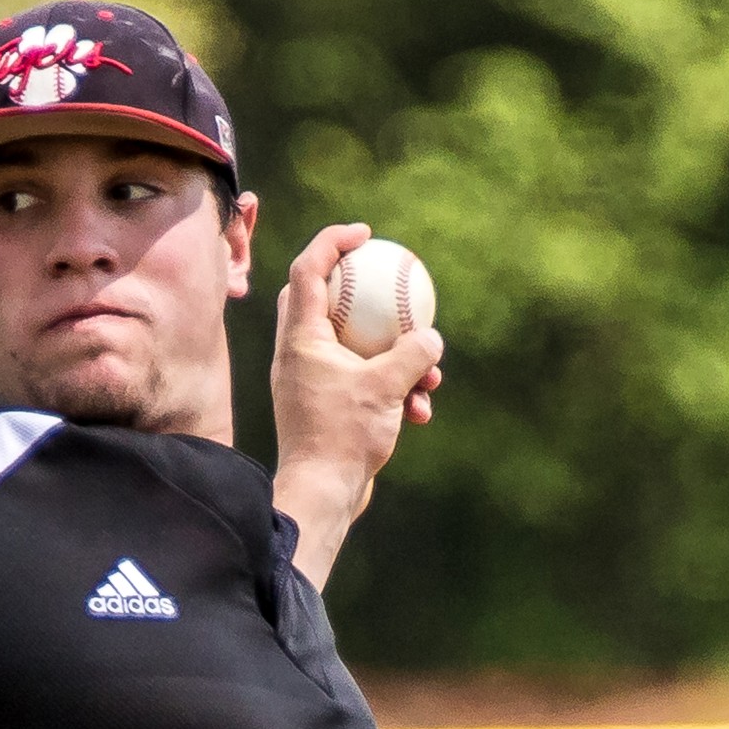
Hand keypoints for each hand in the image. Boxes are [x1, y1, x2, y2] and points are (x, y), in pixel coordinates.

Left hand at [270, 224, 442, 588]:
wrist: (322, 494)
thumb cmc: (344, 438)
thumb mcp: (387, 388)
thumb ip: (412, 354)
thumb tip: (430, 337)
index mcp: (300, 339)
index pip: (307, 271)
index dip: (332, 242)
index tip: (366, 235)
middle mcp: (298, 355)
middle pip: (323, 300)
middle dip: (360, 289)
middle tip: (391, 281)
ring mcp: (311, 380)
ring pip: (354, 345)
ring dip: (395, 354)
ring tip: (428, 377)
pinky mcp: (327, 405)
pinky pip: (363, 381)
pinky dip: (392, 388)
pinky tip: (421, 409)